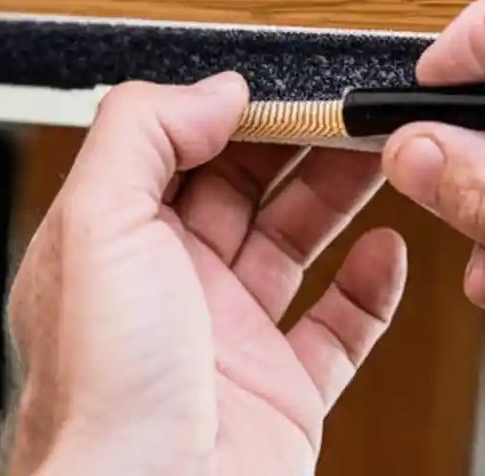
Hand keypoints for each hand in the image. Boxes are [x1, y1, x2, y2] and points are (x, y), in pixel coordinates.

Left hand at [3, 74, 406, 475]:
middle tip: (353, 111)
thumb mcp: (95, 229)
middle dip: (301, 145)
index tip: (292, 88)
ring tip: (385, 156)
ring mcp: (232, 342)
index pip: (181, 152)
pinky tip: (389, 253)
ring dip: (342, 197)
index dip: (237, 112)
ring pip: (298, 247)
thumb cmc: (103, 397)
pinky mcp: (284, 394)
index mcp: (118, 246)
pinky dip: (372, 288)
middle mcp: (174, 290)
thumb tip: (214, 91)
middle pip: (248, 190)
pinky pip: (339, 328)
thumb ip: (142, 136)